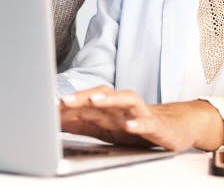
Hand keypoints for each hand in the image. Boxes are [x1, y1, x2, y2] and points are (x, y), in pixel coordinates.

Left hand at [59, 86, 223, 151]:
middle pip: (103, 95)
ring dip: (110, 99)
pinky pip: (147, 123)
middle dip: (83, 97)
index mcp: (109, 107)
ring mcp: (140, 114)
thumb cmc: (135, 125)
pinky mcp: (157, 126)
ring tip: (95, 101)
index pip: (87, 101)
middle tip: (64, 100)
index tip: (49, 108)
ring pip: (126, 100)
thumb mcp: (106, 128)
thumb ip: (82, 124)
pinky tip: (129, 126)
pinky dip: (138, 123)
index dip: (69, 104)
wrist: (174, 127)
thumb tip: (56, 121)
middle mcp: (123, 107)